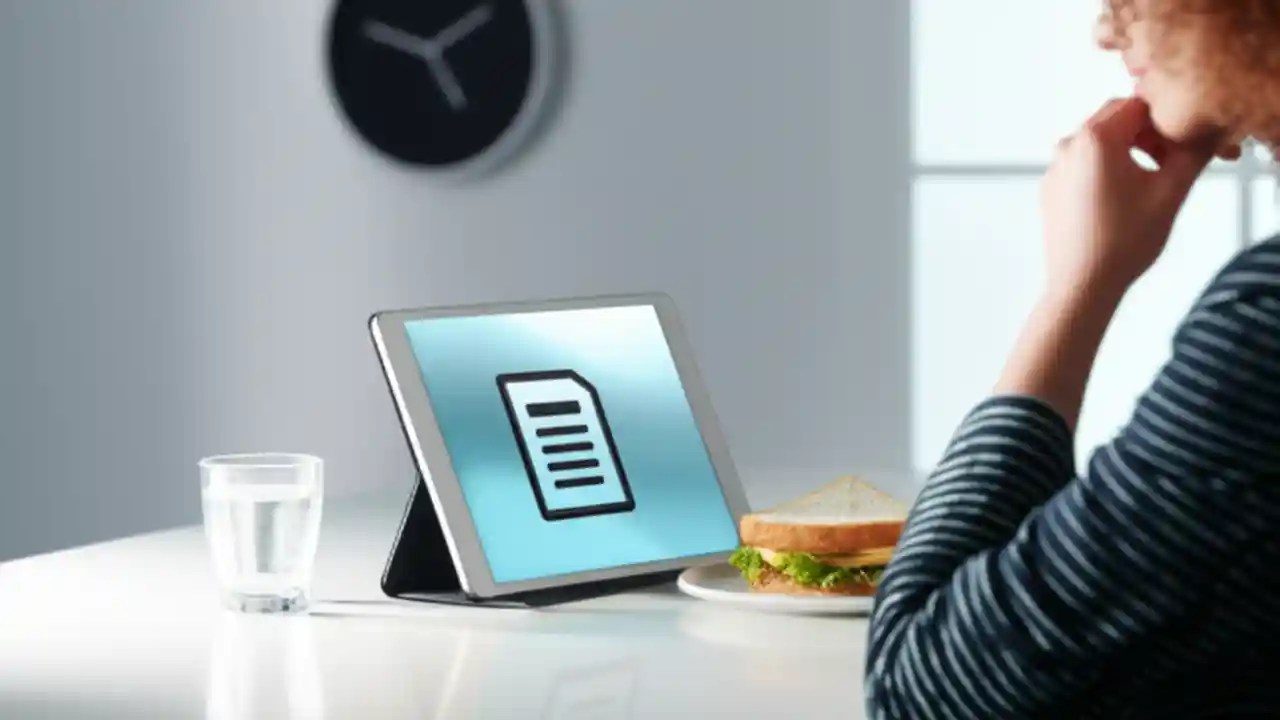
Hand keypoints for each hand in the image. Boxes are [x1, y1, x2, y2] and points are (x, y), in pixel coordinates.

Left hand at [1040, 97, 1216, 298]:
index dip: (1167, 120)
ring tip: (1151, 181)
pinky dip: (1106, 169)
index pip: (1139, 104)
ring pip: (1099, 142)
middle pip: (1116, 119)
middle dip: (1148, 133)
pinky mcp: (1051, 189)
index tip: (1183, 145)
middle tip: (1172, 161)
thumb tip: (1206, 132)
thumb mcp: (1172, 190)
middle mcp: (1068, 146)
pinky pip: (1083, 165)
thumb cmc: (1125, 241)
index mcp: (1095, 138)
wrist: (1083, 284)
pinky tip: (1123, 198)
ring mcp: (1055, 168)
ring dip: (1129, 150)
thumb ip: (1192, 151)